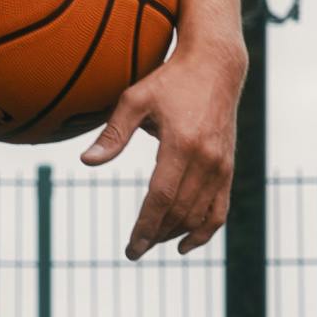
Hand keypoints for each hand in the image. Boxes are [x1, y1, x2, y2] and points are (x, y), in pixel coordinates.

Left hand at [79, 46, 243, 258]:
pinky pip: (220, 209)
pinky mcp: (229, 167)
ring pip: (198, 214)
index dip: (146, 226)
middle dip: (156, 235)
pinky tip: (184, 245)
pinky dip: (204, 231)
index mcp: (181, 143)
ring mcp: (221, 165)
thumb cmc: (169, 81)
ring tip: (152, 241)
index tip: (132, 248)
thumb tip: (87, 162)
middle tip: (135, 249)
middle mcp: (206, 158)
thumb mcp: (135, 99)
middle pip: (179, 211)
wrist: (215, 67)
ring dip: (174, 233)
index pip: (161, 198)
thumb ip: (113, 134)